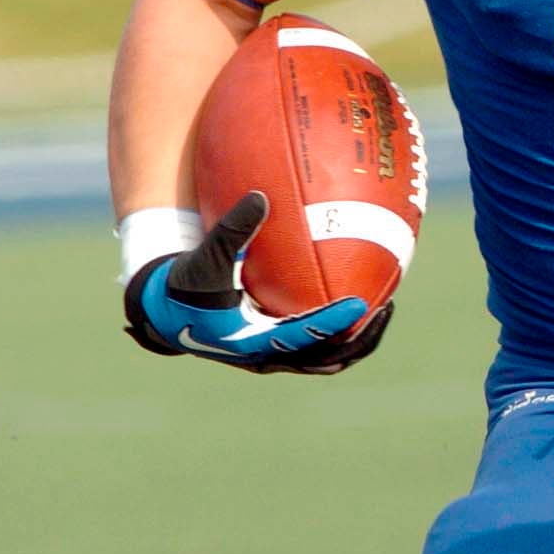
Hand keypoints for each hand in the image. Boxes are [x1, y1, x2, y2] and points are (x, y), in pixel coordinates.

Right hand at [123, 191, 390, 373]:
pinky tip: (360, 293)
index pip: (303, 336)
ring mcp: (278, 354)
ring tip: (384, 306)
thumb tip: (260, 196)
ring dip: (357, 337)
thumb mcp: (205, 259)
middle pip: (328, 357)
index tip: (361, 303)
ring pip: (329, 354)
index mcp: (253, 341)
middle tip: (386, 308)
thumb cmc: (187, 285)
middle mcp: (271, 354)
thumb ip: (232, 230)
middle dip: (360, 338)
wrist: (168, 313)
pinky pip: (320, 340)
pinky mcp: (281, 346)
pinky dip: (341, 325)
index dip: (332, 322)